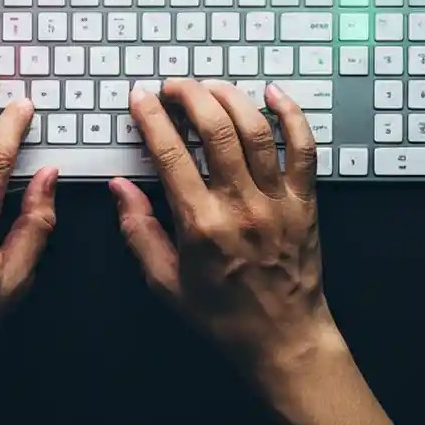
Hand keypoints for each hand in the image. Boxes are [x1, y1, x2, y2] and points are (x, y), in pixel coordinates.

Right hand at [112, 79, 418, 424]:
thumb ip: (139, 231)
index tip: (140, 98)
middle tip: (172, 86)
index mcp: (201, 225)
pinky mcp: (305, 201)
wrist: (283, 338)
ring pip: (256, 130)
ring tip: (209, 87)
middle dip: (189, 96)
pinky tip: (272, 94)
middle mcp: (241, 205)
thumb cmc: (222, 315)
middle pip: (215, 129)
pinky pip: (303, 147)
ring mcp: (277, 201)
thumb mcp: (165, 282)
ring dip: (229, 97)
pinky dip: (291, 115)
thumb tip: (119, 188)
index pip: (171, 153)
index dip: (152, 118)